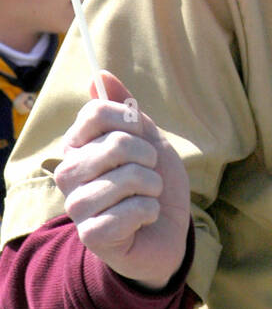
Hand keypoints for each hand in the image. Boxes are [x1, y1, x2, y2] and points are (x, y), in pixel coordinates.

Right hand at [54, 71, 190, 288]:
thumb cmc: (153, 182)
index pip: (96, 112)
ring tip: (148, 196)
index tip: (142, 136)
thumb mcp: (148, 138)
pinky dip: (149, 211)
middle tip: (149, 172)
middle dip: (148, 156)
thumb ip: (125, 108)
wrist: (166, 231)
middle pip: (115, 143)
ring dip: (152, 186)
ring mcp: (76, 205)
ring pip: (126, 178)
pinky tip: (144, 218)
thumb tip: (99, 74)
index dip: (130, 120)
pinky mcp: (91, 235)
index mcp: (78, 145)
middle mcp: (69, 173)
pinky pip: (129, 211)